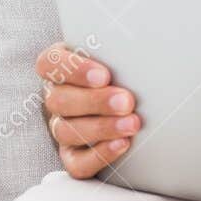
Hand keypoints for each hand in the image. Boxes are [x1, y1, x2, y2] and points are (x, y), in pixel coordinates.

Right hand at [36, 41, 140, 180]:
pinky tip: (123, 144)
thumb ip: (122, 48)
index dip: (73, 70)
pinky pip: (76, 163)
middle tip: (126, 101)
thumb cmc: (130, 71)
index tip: (104, 75)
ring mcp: (63, 127)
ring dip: (101, 128)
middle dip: (95, 102)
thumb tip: (150, 36)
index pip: (50, 63)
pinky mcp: (74, 155)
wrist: (142, 103)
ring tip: (132, 124)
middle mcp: (57, 97)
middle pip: (58, 100)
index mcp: (61, 67)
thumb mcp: (122, 55)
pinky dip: (99, 155)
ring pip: (66, 131)